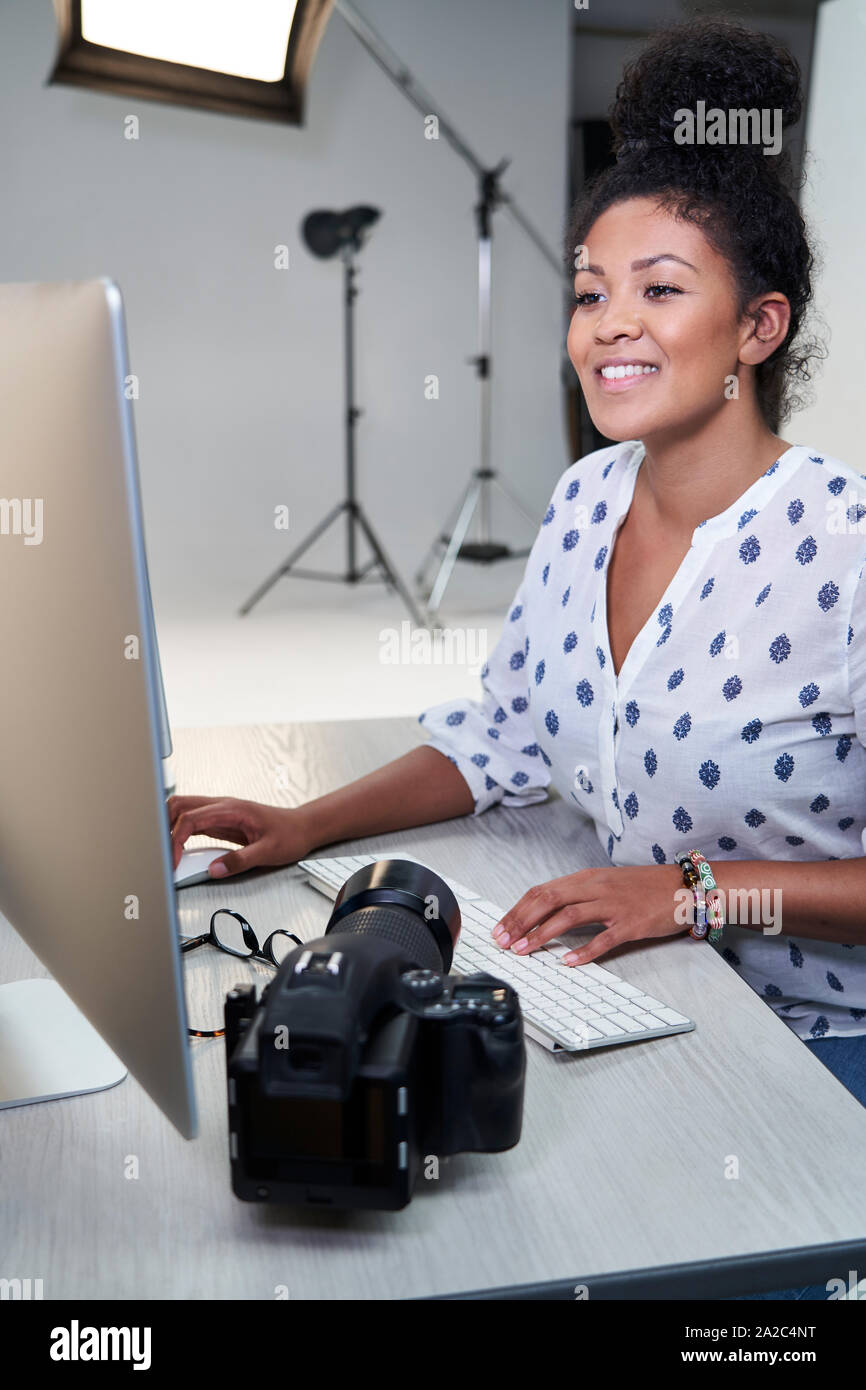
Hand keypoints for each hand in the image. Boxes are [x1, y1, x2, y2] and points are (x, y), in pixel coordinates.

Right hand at [167, 795, 311, 877]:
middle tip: (160, 851)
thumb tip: (215, 869)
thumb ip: (241, 860)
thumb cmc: (289, 834)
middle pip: (179, 805)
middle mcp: (222, 806)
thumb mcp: (268, 851)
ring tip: (164, 850)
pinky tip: (178, 846)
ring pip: (183, 809)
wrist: (302, 827)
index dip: (176, 839)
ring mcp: (220, 812)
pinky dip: (179, 831)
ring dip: (169, 825)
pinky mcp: (220, 821)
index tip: (173, 859)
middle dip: (163, 825)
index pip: (191, 818)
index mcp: (231, 809)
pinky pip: (193, 821)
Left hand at [490, 864, 687, 964]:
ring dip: (541, 935)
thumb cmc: (643, 887)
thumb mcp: (606, 883)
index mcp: (586, 878)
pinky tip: (567, 962)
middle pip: (548, 900)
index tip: (500, 927)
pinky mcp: (631, 923)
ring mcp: (614, 905)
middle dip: (520, 921)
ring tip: (524, 950)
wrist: (684, 885)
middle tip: (503, 941)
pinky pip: (603, 938)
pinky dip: (583, 951)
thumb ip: (579, 895)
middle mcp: (596, 888)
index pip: (542, 891)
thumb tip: (546, 913)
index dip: (517, 909)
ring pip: (569, 917)